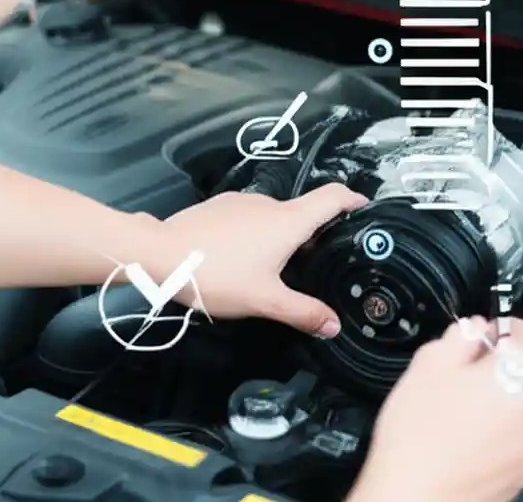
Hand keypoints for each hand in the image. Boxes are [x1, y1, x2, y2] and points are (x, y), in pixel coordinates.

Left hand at [152, 184, 366, 337]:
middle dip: (313, 236)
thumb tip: (333, 325)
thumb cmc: (216, 275)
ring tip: (277, 269)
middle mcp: (268, 204)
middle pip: (303, 213)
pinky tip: (243, 260)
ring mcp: (241, 203)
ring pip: (273, 218)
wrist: (158, 254)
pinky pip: (248, 219)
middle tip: (318, 263)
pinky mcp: (218, 207)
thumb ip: (302, 312)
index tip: (365, 207)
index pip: (332, 197)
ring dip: (280, 237)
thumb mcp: (264, 300)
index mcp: (288, 222)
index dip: (353, 200)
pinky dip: (256, 235)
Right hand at [348, 317, 522, 501]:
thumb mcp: (428, 365)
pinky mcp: (521, 476)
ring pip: (519, 409)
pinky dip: (494, 434)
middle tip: (456, 378)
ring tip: (454, 415)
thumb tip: (477, 330)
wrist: (412, 500)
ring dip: (496, 403)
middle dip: (497, 370)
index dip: (507, 327)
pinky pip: (512, 440)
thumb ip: (460, 337)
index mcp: (522, 380)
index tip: (483, 335)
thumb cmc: (418, 431)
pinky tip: (460, 441)